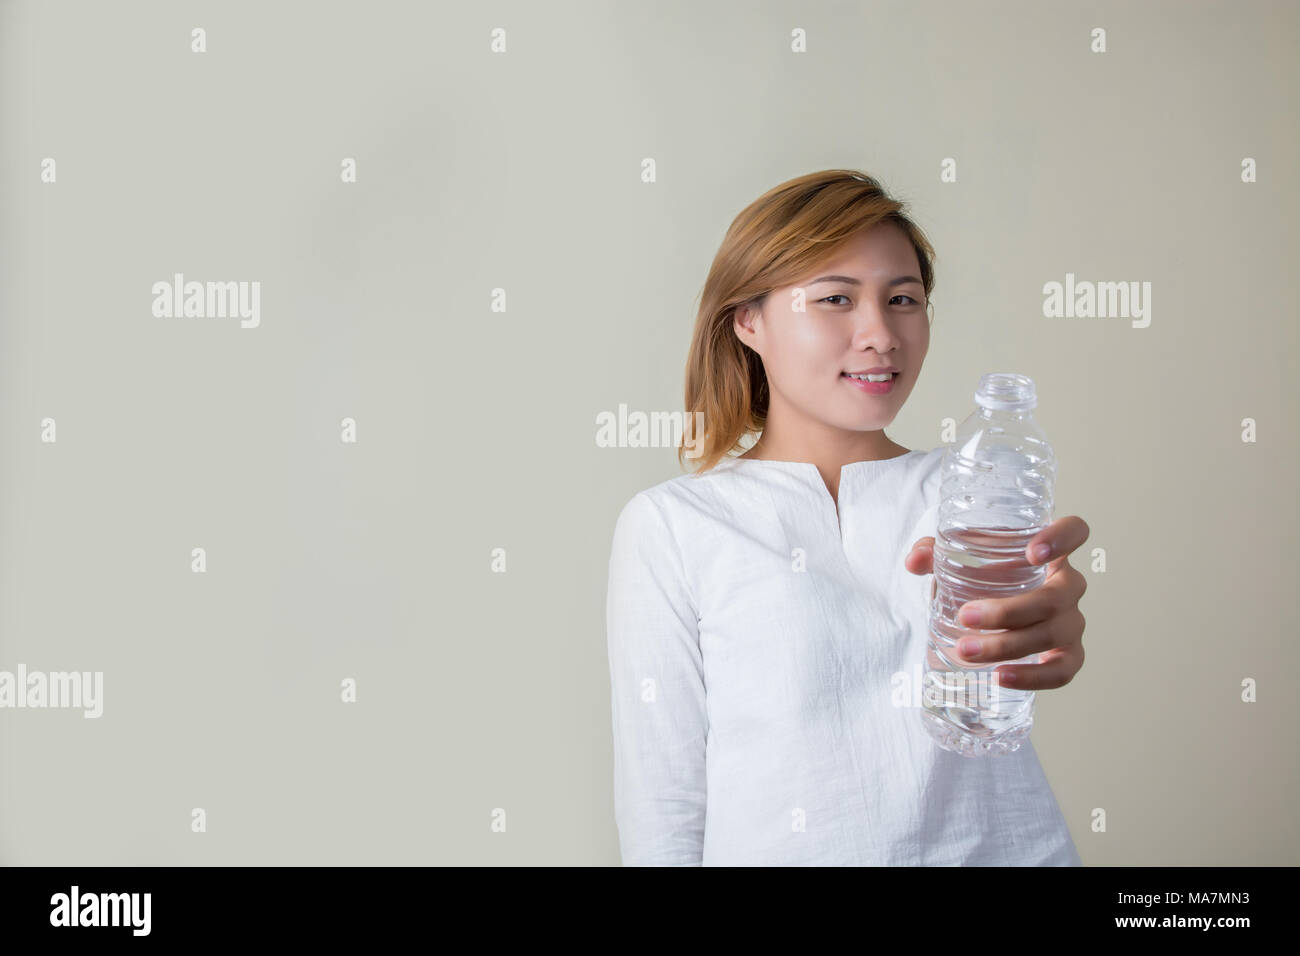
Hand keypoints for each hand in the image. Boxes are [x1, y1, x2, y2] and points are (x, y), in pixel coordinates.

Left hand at [904, 517, 1088, 690]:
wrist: (986, 620)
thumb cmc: (981, 581)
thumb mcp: (958, 561)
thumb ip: (934, 552)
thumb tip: (914, 561)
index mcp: (1048, 553)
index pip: (1075, 531)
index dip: (1063, 538)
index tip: (1031, 554)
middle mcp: (1067, 586)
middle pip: (1056, 597)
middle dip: (1009, 611)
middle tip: (965, 616)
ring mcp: (1071, 622)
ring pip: (1053, 634)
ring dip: (1008, 645)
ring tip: (965, 650)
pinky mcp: (1068, 656)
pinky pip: (1062, 671)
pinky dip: (1033, 676)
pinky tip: (1001, 677)